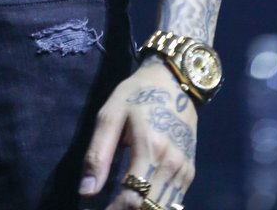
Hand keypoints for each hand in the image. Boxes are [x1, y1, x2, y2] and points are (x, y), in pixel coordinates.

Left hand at [80, 60, 196, 208]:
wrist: (175, 80)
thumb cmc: (137, 94)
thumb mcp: (110, 115)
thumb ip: (98, 154)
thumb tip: (86, 191)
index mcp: (150, 149)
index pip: (133, 198)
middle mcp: (172, 165)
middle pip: (151, 209)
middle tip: (108, 208)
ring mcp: (185, 172)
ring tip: (120, 206)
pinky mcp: (190, 173)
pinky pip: (174, 202)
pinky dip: (156, 207)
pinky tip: (140, 201)